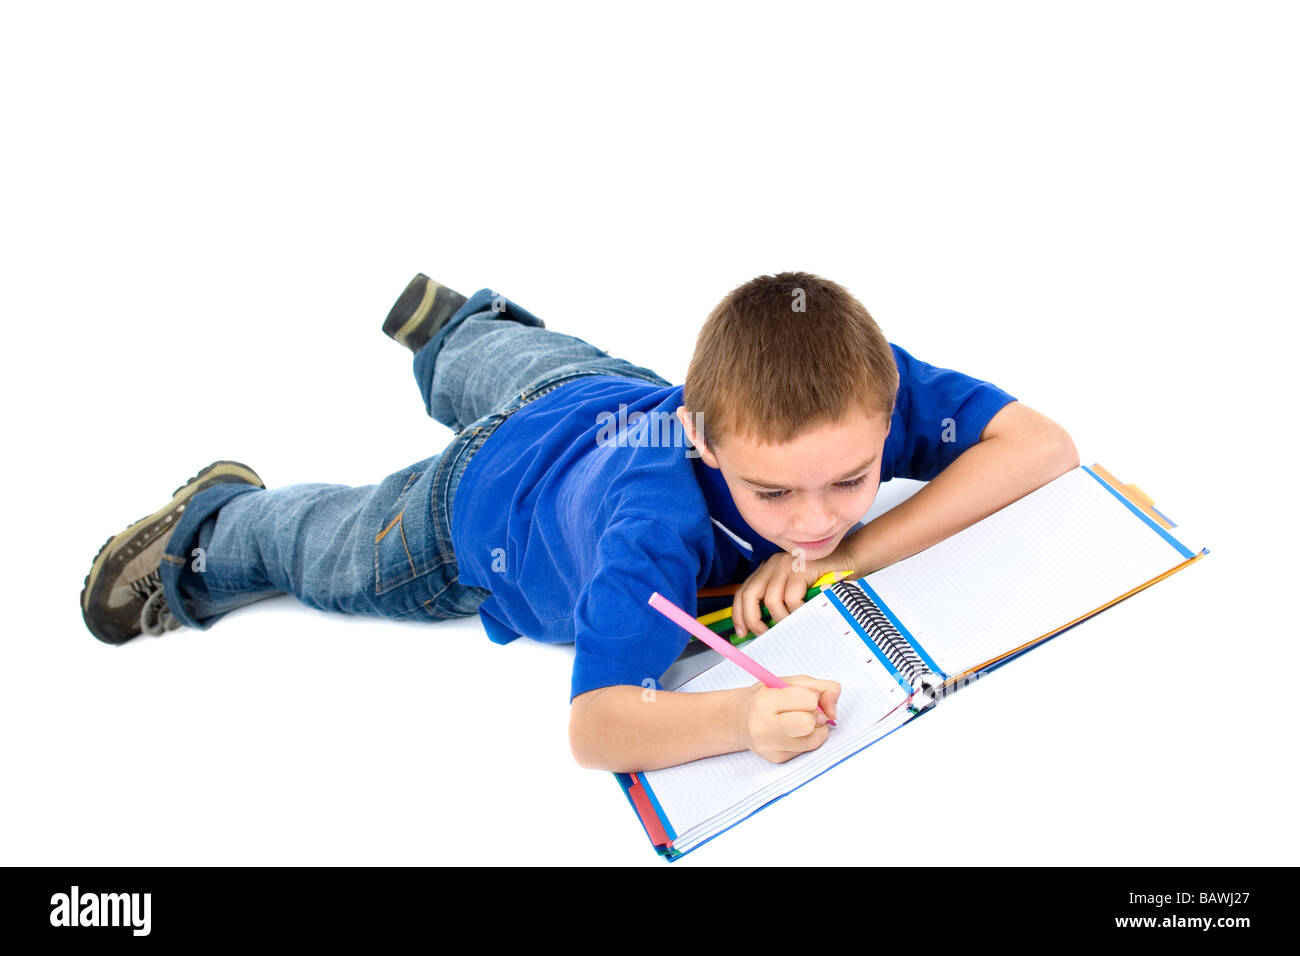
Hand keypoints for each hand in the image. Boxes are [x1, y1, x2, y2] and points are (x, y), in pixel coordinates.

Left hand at [730, 544, 852, 638]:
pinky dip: (797, 611)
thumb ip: (778, 604)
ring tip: (792, 624)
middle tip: (764, 634)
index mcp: (767, 570)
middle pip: (749, 595)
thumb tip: (763, 630)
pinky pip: (792, 598)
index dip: (739, 614)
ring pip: (771, 600)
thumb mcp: (795, 592)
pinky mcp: (801, 567)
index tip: (742, 632)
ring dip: (780, 619)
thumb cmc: (822, 581)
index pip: (743, 592)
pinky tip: (806, 612)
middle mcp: (772, 564)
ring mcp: (786, 564)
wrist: (848, 561)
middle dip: (753, 620)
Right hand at [735, 676, 841, 763]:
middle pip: (809, 724)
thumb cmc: (766, 697)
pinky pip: (807, 750)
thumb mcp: (790, 681)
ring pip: (814, 740)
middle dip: (815, 716)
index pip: (808, 700)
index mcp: (765, 700)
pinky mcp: (777, 758)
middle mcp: (764, 725)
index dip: (814, 697)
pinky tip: (794, 732)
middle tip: (808, 711)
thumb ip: (821, 687)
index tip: (808, 696)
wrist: (739, 719)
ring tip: (801, 720)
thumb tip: (833, 711)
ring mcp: (770, 745)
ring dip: (815, 729)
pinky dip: (807, 739)